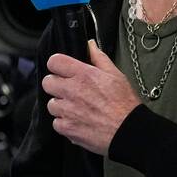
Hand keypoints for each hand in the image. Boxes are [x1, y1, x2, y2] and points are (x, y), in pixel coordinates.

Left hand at [42, 40, 141, 155]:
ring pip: (51, 104)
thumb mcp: (116, 75)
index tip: (63, 70)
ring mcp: (67, 110)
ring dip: (61, 105)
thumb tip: (89, 45)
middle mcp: (72, 90)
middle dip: (56, 84)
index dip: (57, 65)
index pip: (54, 61)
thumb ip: (99, 58)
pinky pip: (56, 122)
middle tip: (68, 90)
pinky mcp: (67, 128)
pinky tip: (77, 121)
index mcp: (83, 75)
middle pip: (48, 82)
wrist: (129, 131)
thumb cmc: (125, 103)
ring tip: (76, 108)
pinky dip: (64, 122)